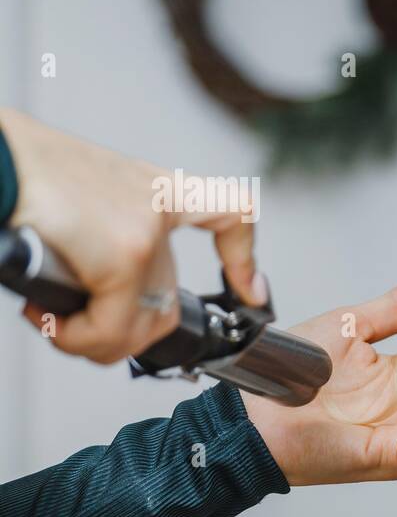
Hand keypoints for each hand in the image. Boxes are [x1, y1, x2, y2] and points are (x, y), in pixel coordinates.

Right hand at [0, 108, 263, 362]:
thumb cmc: (19, 176)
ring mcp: (147, 232)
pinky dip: (74, 336)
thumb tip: (96, 295)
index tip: (253, 293)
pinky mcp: (125, 255)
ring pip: (141, 326)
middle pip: (165, 304)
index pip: (230, 212)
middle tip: (75, 327)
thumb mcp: (80, 198)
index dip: (243, 259)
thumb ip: (108, 236)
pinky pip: (111, 329)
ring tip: (53, 318)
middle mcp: (159, 207)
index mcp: (155, 189)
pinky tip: (45, 313)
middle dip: (118, 333)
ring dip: (92, 339)